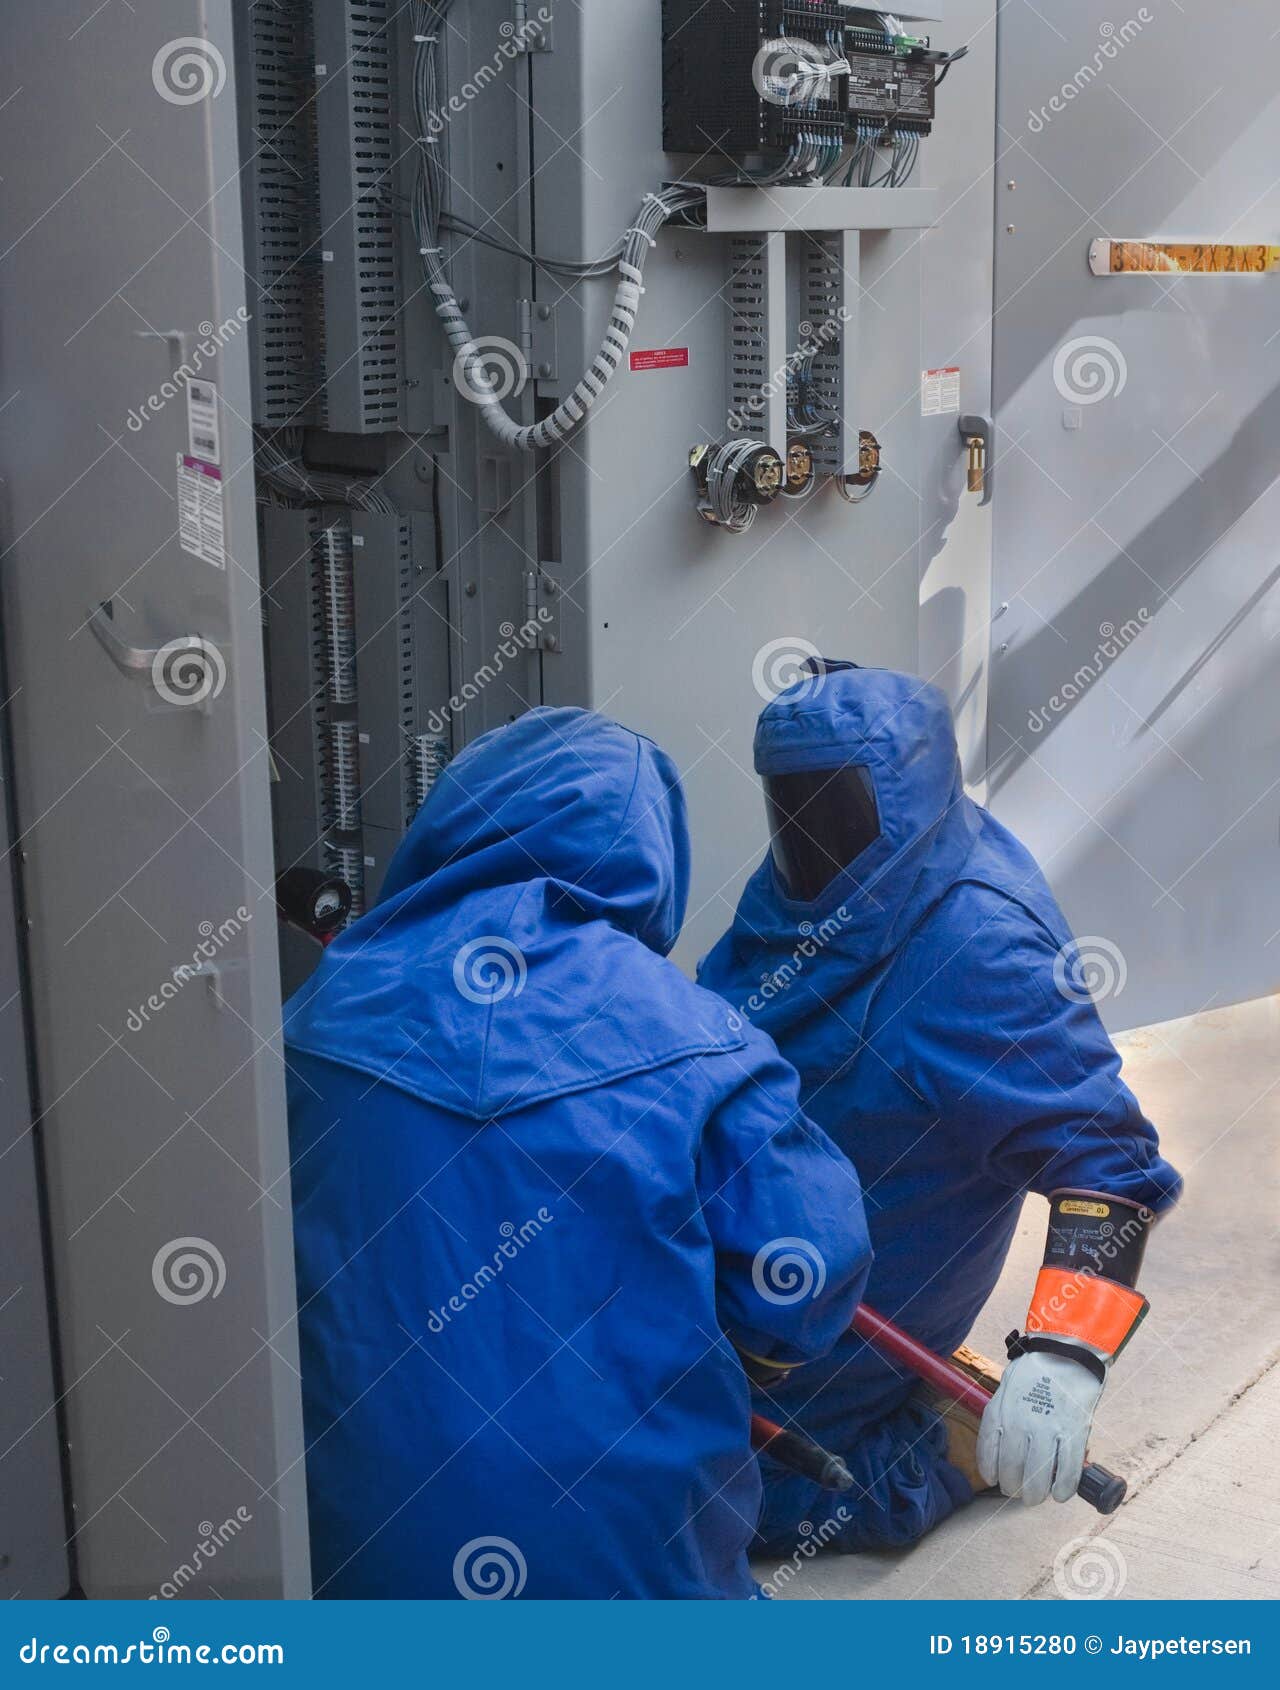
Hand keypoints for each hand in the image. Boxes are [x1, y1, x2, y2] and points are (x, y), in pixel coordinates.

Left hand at [977, 1350, 1104, 1503]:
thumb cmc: (1034, 1372)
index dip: (990, 1473)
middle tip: (1017, 1492)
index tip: (995, 1480)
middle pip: (1011, 1471)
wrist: (1065, 1353)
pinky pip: (1067, 1472)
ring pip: (1037, 1478)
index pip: (987, 1453)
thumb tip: (1002, 1448)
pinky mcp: (1073, 1433)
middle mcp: (1019, 1424)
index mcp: (999, 1412)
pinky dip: (1063, 1488)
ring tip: (1036, 1497)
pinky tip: (1060, 1493)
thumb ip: (1002, 1417)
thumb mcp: (1007, 1390)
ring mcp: (1046, 1430)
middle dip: (1013, 1488)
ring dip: (1036, 1494)